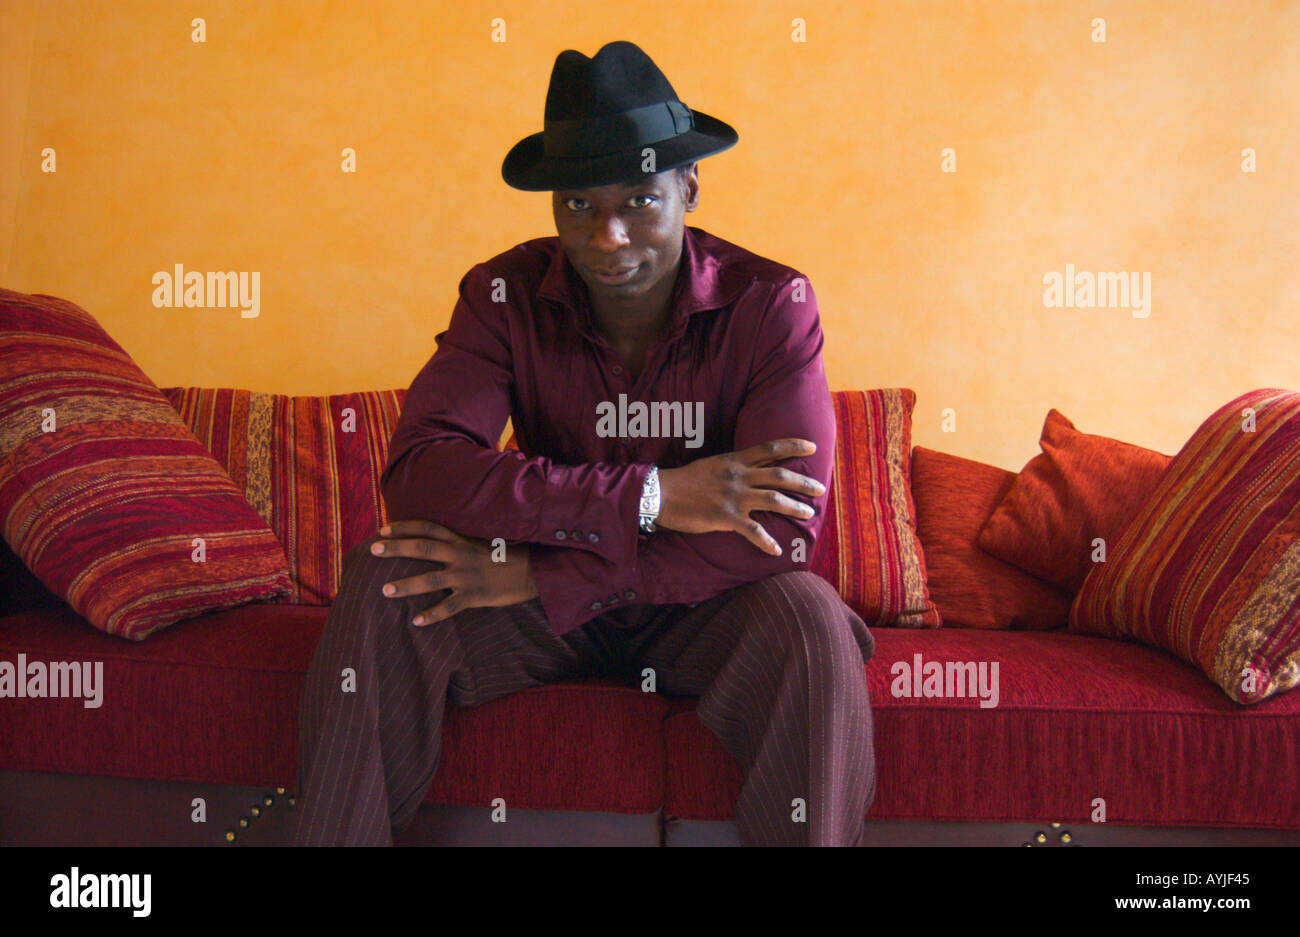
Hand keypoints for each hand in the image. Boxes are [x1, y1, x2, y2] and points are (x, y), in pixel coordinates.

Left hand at [370, 520, 537, 625]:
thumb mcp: (483, 543)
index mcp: (462, 540)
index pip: (428, 528)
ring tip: (384, 590)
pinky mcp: (474, 596)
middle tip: (372, 549)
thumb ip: (460, 544)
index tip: (383, 529)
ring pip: (430, 580)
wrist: (534, 571)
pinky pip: (449, 607)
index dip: (405, 526)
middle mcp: (461, 555)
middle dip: (396, 548)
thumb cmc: (508, 557)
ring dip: (406, 585)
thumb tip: (437, 545)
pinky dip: (431, 615)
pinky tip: (415, 621)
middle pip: (422, 548)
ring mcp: (466, 576)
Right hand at [654, 438, 825, 556]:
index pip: (770, 449)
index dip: (793, 446)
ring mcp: (734, 497)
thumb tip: (751, 470)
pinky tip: (777, 550)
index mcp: (735, 461)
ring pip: (774, 499)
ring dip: (795, 507)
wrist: (661, 493)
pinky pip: (753, 531)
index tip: (812, 446)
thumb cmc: (685, 481)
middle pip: (779, 475)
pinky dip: (767, 542)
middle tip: (821, 488)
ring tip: (809, 513)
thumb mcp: (713, 465)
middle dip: (803, 482)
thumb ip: (734, 467)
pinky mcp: (726, 518)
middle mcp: (739, 476)